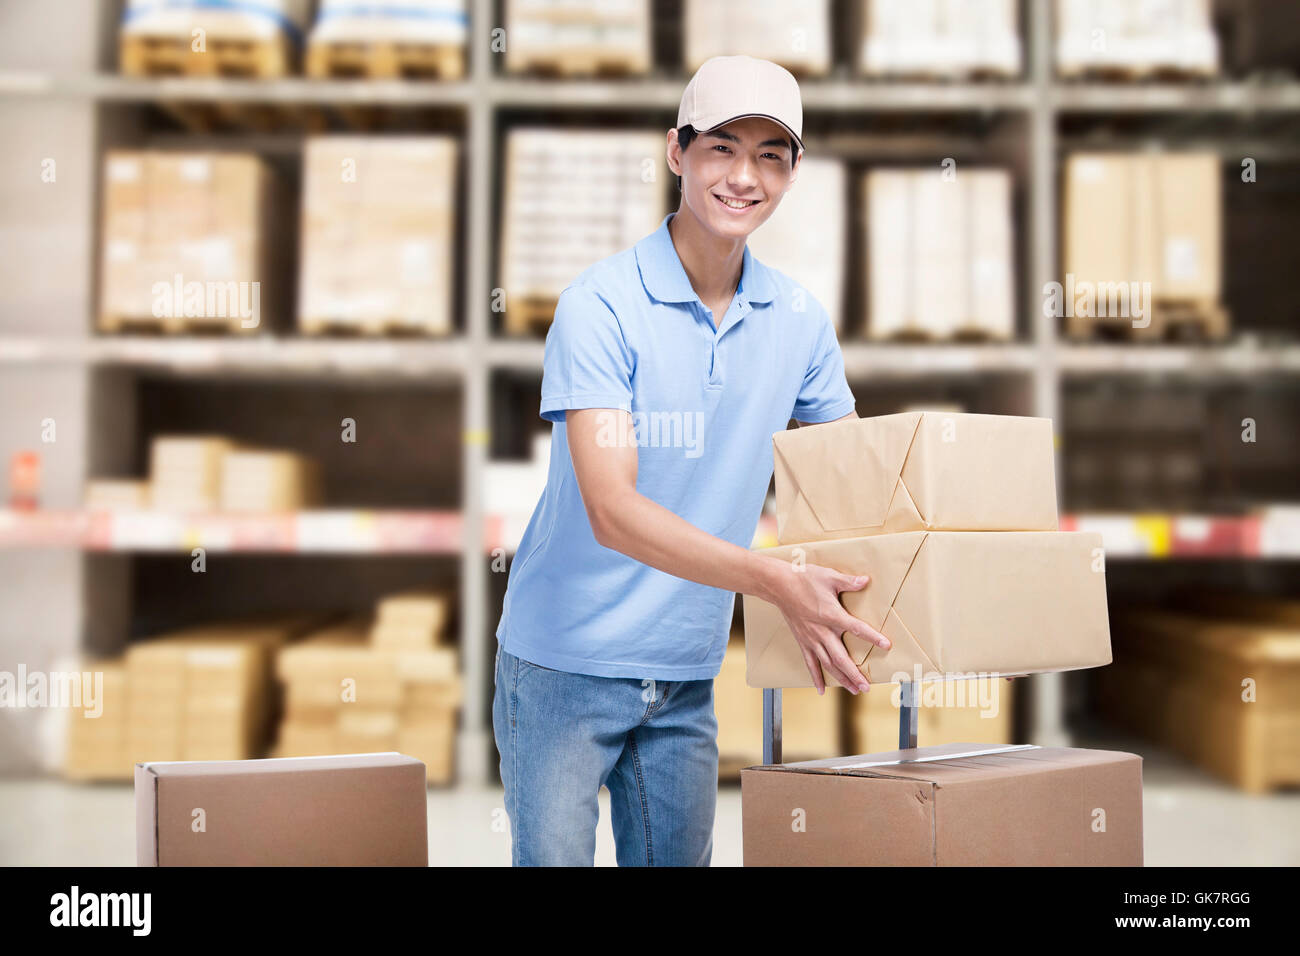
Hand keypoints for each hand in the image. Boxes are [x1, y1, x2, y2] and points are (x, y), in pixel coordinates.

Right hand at [763, 559, 891, 695]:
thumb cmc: (804, 579)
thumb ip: (849, 581)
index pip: (857, 628)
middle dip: (854, 674)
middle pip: (841, 658)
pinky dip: (815, 677)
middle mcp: (822, 631)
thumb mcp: (829, 576)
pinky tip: (821, 690)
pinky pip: (810, 663)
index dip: (872, 637)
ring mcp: (811, 639)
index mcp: (832, 615)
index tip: (886, 645)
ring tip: (854, 689)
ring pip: (828, 664)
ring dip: (841, 678)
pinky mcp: (803, 641)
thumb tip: (866, 580)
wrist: (779, 585)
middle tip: (867, 687)